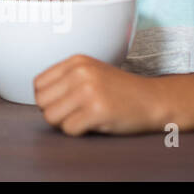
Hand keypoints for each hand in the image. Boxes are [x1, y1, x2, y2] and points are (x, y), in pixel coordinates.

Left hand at [33, 54, 164, 135]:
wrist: (155, 99)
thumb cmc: (120, 90)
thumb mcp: (92, 72)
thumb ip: (66, 78)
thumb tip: (38, 95)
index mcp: (76, 61)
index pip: (38, 83)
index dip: (47, 99)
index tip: (62, 104)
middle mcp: (80, 73)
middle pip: (41, 101)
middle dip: (53, 112)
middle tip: (73, 114)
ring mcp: (89, 91)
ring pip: (51, 116)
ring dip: (64, 123)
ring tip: (83, 119)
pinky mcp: (97, 111)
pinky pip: (69, 128)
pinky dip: (78, 132)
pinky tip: (93, 125)